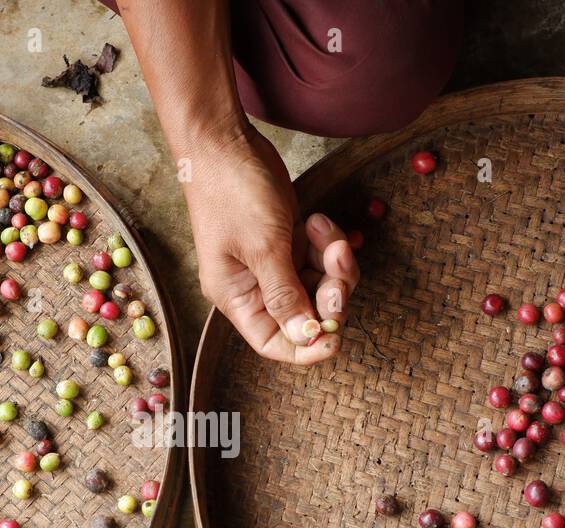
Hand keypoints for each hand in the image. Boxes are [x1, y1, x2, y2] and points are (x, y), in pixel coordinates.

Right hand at [183, 123, 358, 363]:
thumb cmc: (232, 193)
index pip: (272, 342)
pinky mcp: (288, 242)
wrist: (225, 142)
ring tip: (327, 232)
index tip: (335, 339)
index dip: (305, 348)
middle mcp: (254, 287)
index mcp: (237, 298)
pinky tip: (320, 220)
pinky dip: (328, 244)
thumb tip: (304, 337)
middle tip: (339, 267)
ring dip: (334, 264)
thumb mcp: (263, 248)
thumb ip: (286, 295)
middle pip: (304, 315)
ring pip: (319, 286)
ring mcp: (273, 264)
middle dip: (329, 295)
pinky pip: (319, 259)